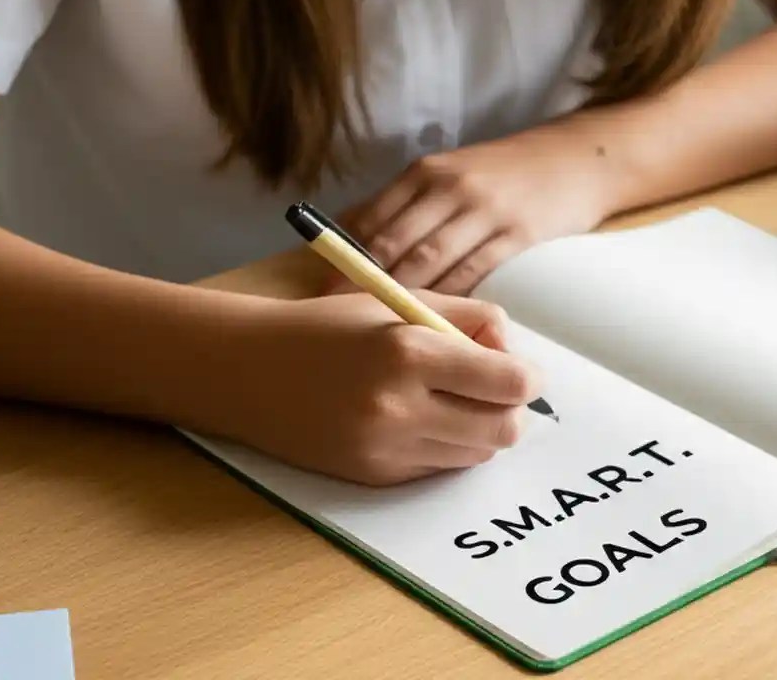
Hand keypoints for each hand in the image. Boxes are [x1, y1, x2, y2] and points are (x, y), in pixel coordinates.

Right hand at [221, 292, 542, 485]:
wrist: (248, 371)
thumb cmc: (331, 328)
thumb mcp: (402, 301)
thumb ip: (470, 318)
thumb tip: (515, 353)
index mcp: (409, 351)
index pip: (508, 383)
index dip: (527, 378)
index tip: (523, 372)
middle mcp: (398, 406)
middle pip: (503, 429)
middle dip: (511, 410)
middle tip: (495, 390)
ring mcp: (385, 448)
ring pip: (477, 454)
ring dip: (481, 430)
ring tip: (454, 401)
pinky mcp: (374, 475)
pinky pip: (439, 467)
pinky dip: (446, 446)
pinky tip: (421, 420)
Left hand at [327, 126, 617, 295]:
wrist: (576, 160)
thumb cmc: (506, 172)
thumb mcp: (451, 171)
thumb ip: (406, 202)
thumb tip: (349, 234)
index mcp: (425, 172)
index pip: (371, 219)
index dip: (342, 259)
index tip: (323, 292)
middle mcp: (449, 187)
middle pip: (393, 244)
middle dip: (362, 286)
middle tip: (342, 321)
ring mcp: (483, 210)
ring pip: (429, 262)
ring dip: (402, 298)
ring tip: (383, 329)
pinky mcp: (516, 234)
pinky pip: (472, 272)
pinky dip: (449, 298)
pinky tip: (435, 321)